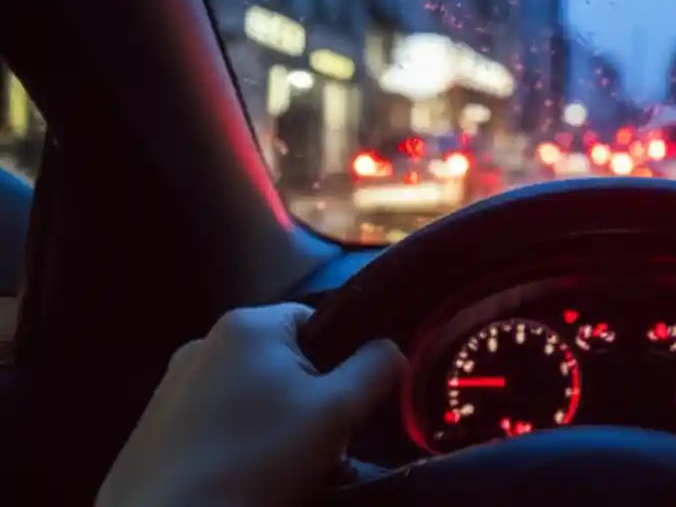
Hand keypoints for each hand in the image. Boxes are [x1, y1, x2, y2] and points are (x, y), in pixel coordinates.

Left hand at [97, 303, 405, 506]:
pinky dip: (241, 447)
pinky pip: (218, 425)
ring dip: (279, 429)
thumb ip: (376, 368)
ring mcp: (172, 386)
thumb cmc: (258, 459)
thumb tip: (390, 350)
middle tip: (327, 451)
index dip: (344, 365)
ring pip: (252, 399)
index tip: (348, 410)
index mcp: (247, 325)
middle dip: (312, 406)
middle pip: (285, 365)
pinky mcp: (154, 428)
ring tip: (290, 474)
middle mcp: (203, 344)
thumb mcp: (337, 412)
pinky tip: (248, 482)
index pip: (319, 323)